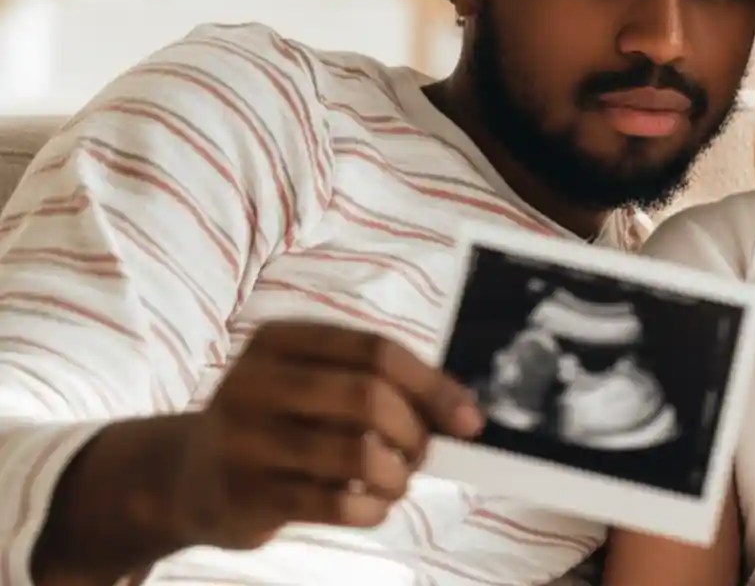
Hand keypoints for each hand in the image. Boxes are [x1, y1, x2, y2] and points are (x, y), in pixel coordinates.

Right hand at [170, 322, 483, 549]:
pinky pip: (335, 505)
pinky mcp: (244, 495)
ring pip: (357, 455)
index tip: (470, 420)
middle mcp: (254, 382)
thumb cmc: (280, 422)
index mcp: (279, 340)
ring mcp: (244, 440)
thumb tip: (463, 412)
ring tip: (397, 481)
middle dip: (414, 432)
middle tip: (422, 454)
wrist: (189, 475)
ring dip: (397, 475)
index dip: (433, 385)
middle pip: (368, 398)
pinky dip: (372, 509)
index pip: (375, 350)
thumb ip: (379, 385)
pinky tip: (372, 506)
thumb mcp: (313, 384)